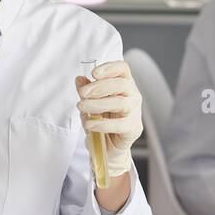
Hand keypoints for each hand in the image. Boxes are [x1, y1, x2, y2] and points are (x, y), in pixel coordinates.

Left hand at [76, 59, 143, 177]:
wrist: (108, 146)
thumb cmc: (102, 121)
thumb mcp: (90, 104)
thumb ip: (86, 91)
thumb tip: (79, 79)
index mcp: (123, 84)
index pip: (122, 69)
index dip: (109, 68)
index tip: (93, 73)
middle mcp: (132, 95)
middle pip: (122, 84)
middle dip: (100, 87)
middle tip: (83, 93)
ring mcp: (135, 112)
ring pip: (121, 103)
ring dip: (98, 104)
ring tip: (82, 107)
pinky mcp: (133, 128)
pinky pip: (120, 124)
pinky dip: (102, 124)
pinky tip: (89, 124)